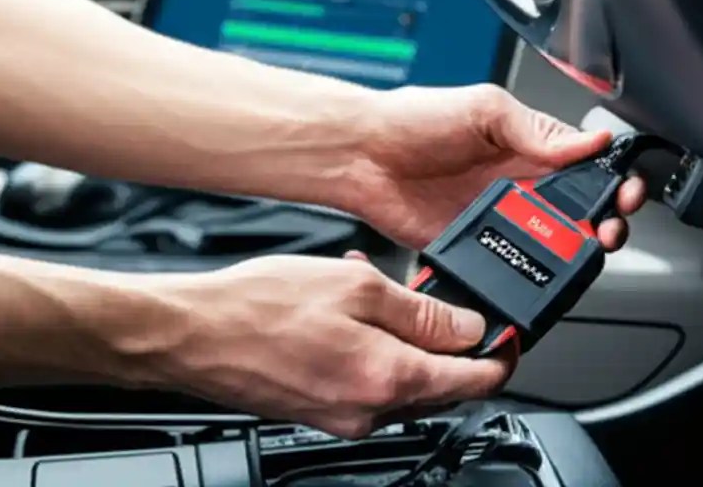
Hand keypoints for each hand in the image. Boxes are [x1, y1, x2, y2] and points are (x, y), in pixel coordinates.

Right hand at [143, 255, 516, 437]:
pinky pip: (369, 385)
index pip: (478, 381)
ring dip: (407, 343)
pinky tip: (348, 317)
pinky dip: (374, 353)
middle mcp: (372, 411)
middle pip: (444, 385)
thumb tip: (471, 327)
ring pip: (405, 383)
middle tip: (437, 298)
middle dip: (452, 343)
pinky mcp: (320, 413)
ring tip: (378, 295)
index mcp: (392, 378)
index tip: (510, 332)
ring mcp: (344, 417)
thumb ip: (421, 310)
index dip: (503, 354)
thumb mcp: (356, 285)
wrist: (192, 336)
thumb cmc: (259, 307)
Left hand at [349, 85, 647, 248]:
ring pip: (551, 245)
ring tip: (580, 249)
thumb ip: (536, 128)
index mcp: (528, 146)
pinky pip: (508, 267)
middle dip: (605, 222)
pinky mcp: (473, 248)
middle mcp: (519, 186)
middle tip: (608, 228)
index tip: (626, 189)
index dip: (614, 180)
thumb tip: (588, 142)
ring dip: (572, 252)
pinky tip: (534, 268)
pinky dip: (526, 273)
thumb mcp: (483, 107)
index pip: (588, 166)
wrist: (361, 155)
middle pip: (579, 212)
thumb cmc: (411, 120)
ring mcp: (498, 220)